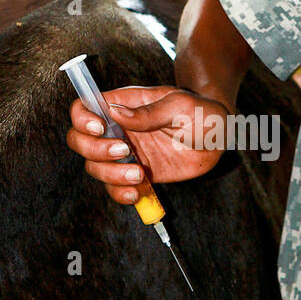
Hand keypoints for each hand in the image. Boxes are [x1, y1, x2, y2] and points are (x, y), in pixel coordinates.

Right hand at [65, 86, 233, 205]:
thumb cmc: (202, 112)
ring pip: (94, 167)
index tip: (101, 129)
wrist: (220, 138)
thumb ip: (149, 112)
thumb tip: (115, 114)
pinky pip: (114, 188)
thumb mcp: (181, 106)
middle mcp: (117, 129)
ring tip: (139, 175)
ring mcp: (124, 154)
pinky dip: (119, 194)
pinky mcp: (135, 174)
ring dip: (110, 175)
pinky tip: (136, 193)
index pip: (83, 107)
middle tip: (125, 152)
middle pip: (80, 140)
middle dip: (94, 150)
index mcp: (123, 105)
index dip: (82, 119)